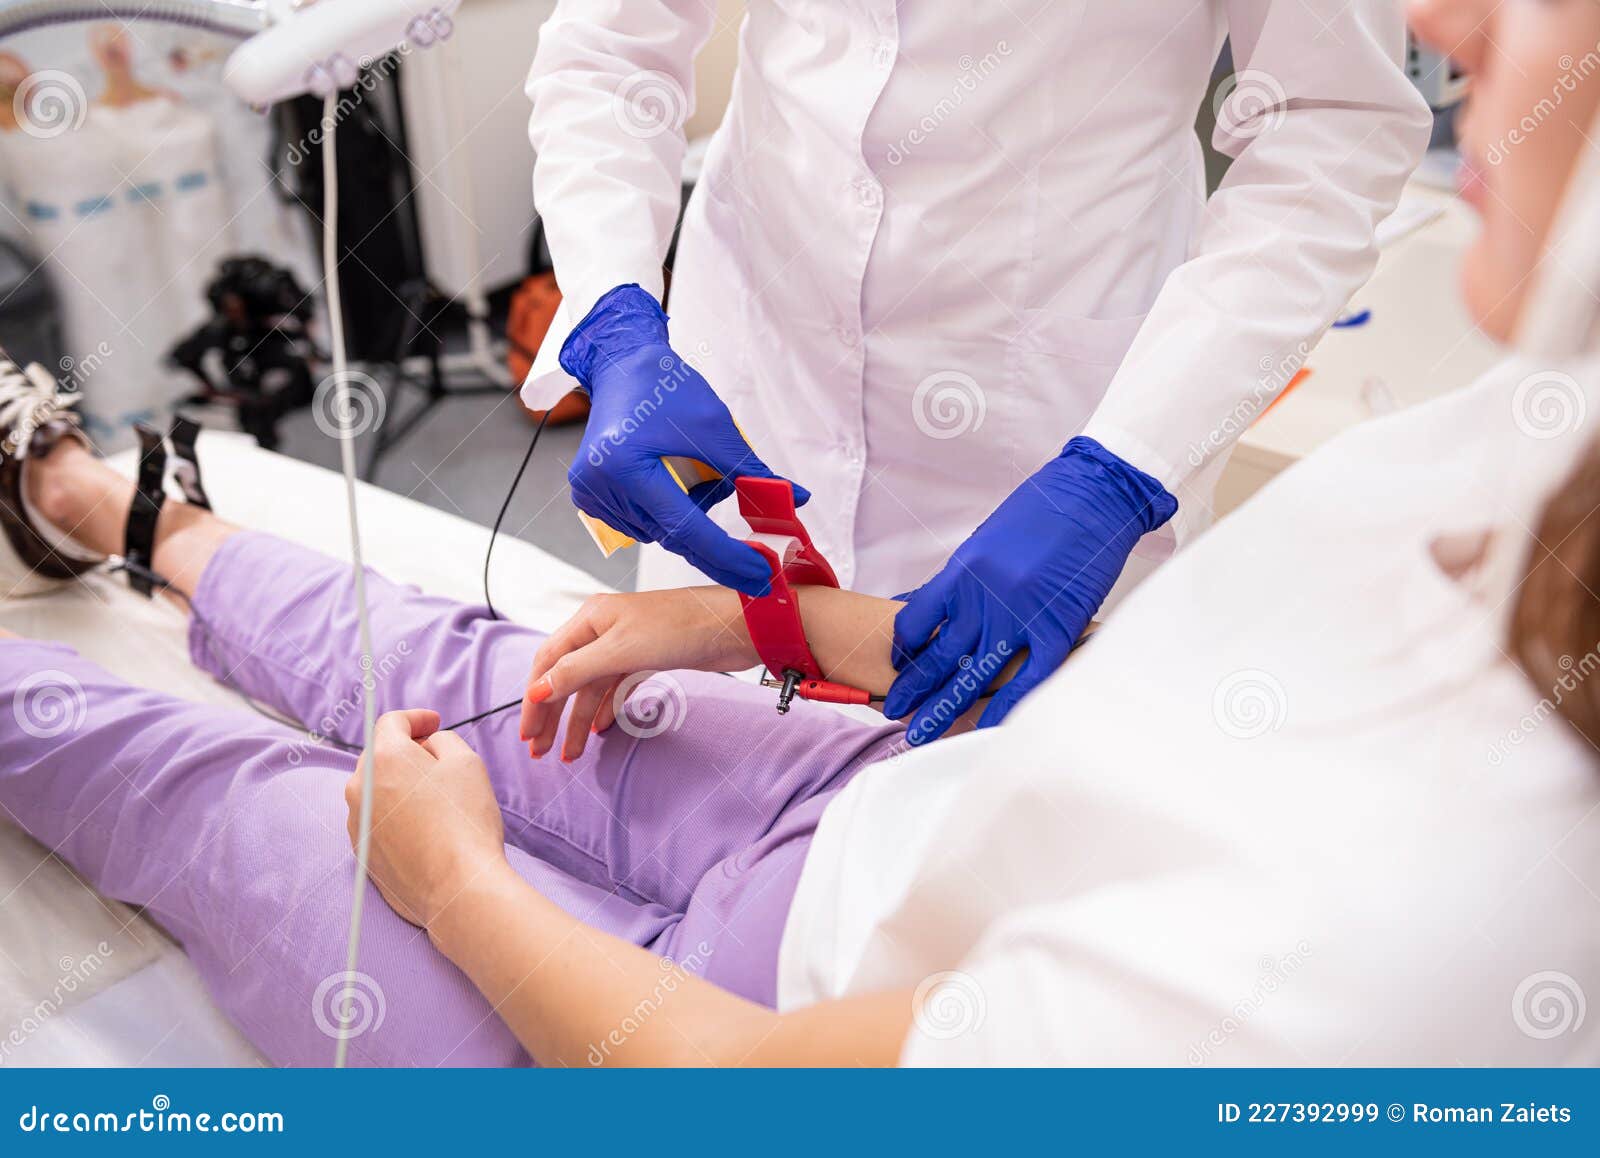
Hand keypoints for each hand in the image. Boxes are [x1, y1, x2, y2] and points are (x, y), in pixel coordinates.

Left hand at [346, 709, 506, 931]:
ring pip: (375, 789)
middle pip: (378, 755)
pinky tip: (422, 826)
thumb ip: (443, 740)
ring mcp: (356, 822)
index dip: (416, 718)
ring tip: (431, 797)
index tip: (435, 723)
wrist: (456, 889)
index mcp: (383, 758)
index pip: (391, 722)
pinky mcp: (361, 852)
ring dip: (398, 784)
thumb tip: (428, 746)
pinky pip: (375, 820)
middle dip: (405, 751)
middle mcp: (360, 787)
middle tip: (436, 758)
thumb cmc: (465, 821)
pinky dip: (394, 814)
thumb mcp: (466, 763)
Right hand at [519, 588, 754, 761]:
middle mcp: (603, 628)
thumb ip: (576, 672)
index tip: (527, 733)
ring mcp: (626, 643)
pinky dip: (606, 708)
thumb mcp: (621, 651)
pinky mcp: (647, 657)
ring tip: (571, 754)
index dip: (534, 699)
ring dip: (580, 719)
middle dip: (552, 714)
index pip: (548, 661)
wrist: (736, 626)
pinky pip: (615, 686)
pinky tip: (601, 729)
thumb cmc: (681, 627)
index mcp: (590, 617)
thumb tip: (536, 691)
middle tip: (540, 751)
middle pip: (566, 676)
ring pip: (591, 686)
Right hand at [561, 284, 809, 594]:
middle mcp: (601, 486)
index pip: (685, 528)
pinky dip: (665, 512)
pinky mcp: (589, 495)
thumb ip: (750, 470)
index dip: (726, 555)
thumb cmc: (665, 389)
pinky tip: (671, 481)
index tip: (759, 574)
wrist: (623, 367)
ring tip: (694, 476)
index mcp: (626, 466)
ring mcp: (590, 493)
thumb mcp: (715, 426)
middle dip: (715, 546)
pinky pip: (640, 522)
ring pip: (658, 532)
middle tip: (756, 562)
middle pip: (671, 535)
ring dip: (688, 520)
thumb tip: (795, 498)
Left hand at [885, 437, 1176, 743]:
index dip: (902, 648)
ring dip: (944, 709)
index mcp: (961, 573)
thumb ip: (958, 580)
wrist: (1094, 495)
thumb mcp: (985, 540)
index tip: (901, 662)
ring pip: (972, 676)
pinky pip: (1026, 679)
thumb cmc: (1041, 511)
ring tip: (921, 735)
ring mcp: (1020, 617)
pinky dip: (1006, 706)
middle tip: (894, 712)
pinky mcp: (1057, 630)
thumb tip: (923, 604)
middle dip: (912, 689)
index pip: (913, 621)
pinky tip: (986, 726)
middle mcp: (983, 599)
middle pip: (936, 656)